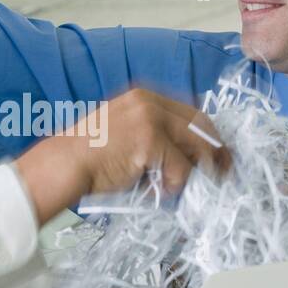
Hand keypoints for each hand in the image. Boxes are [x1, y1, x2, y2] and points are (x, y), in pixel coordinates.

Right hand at [13, 88, 229, 225]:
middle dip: (216, 150)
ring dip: (195, 172)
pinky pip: (180, 168)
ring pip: (195, 147)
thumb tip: (186, 156)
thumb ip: (152, 134)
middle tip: (223, 172)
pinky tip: (158, 191)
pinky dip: (175, 185)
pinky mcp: (149, 141)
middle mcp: (149, 101)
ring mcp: (149, 119)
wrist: (63, 165)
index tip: (217, 153)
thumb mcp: (123, 132)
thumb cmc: (89, 157)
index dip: (208, 134)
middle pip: (200, 124)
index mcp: (143, 96)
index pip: (190, 112)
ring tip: (186, 187)